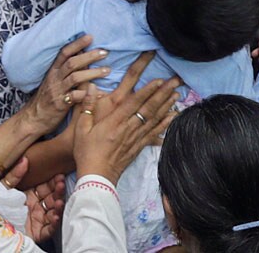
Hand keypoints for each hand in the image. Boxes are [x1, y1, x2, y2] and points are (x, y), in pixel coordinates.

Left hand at [10, 158, 64, 242]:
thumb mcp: (4, 188)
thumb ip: (14, 175)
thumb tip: (24, 160)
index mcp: (29, 196)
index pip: (46, 187)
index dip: (54, 182)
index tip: (59, 175)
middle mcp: (35, 207)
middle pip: (52, 198)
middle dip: (58, 192)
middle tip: (61, 185)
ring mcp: (37, 220)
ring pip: (53, 212)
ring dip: (58, 206)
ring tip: (59, 201)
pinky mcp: (36, 233)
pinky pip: (48, 229)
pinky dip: (54, 223)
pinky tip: (55, 216)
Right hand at [22, 34, 111, 134]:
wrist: (33, 118)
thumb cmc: (48, 98)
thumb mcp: (53, 80)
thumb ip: (65, 69)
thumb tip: (81, 54)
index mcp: (53, 70)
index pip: (64, 52)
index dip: (77, 44)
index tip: (90, 36)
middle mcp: (54, 78)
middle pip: (72, 63)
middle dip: (89, 56)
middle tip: (105, 52)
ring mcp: (57, 91)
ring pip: (75, 78)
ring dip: (92, 73)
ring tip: (108, 70)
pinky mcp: (60, 104)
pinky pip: (76, 97)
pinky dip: (90, 95)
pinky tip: (103, 94)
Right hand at [73, 53, 179, 183]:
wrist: (96, 178)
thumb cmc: (86, 152)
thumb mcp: (80, 128)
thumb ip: (87, 106)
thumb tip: (90, 86)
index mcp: (114, 122)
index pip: (134, 102)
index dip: (147, 90)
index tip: (159, 80)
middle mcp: (128, 128)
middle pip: (148, 108)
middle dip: (163, 94)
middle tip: (175, 82)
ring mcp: (136, 138)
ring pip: (154, 119)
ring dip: (167, 105)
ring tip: (177, 93)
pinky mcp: (139, 146)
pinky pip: (155, 133)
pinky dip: (165, 124)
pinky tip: (174, 116)